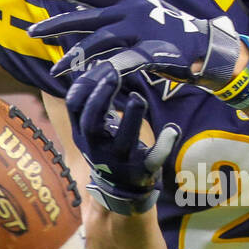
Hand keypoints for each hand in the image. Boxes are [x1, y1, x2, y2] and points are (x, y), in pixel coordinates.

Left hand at [29, 0, 243, 87]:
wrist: (206, 45)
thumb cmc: (172, 30)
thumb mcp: (143, 11)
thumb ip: (117, 12)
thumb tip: (90, 12)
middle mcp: (130, 9)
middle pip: (85, 17)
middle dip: (56, 24)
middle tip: (33, 32)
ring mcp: (139, 30)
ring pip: (97, 42)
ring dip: (74, 56)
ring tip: (56, 69)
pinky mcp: (149, 52)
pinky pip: (119, 64)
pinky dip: (100, 73)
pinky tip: (85, 82)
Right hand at [67, 51, 180, 214]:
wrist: (119, 189)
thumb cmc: (106, 146)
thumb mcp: (91, 126)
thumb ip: (90, 99)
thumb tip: (89, 59)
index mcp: (84, 133)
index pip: (75, 107)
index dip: (84, 86)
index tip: (99, 65)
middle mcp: (98, 148)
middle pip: (92, 122)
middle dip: (101, 97)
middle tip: (114, 74)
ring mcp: (120, 162)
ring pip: (122, 141)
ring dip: (130, 117)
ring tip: (137, 97)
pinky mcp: (142, 171)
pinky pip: (153, 159)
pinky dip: (164, 145)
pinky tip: (173, 129)